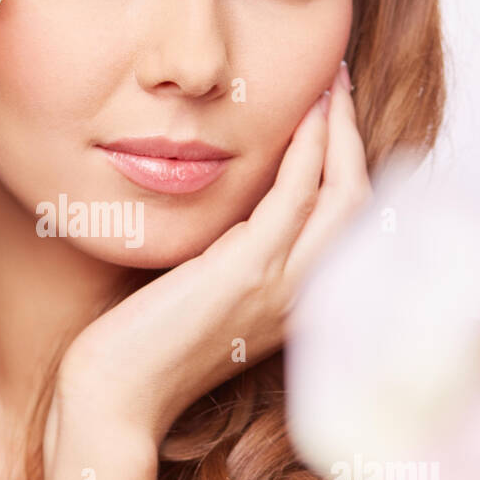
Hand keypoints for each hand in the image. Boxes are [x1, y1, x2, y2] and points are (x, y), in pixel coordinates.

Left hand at [53, 65, 371, 446]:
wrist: (117, 397)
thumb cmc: (147, 349)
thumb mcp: (208, 293)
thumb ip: (237, 256)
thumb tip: (238, 207)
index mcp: (298, 306)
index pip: (348, 226)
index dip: (349, 163)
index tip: (334, 114)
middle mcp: (305, 300)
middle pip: (362, 204)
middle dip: (354, 136)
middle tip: (338, 83)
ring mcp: (282, 289)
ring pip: (344, 195)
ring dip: (339, 129)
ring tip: (329, 83)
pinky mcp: (246, 273)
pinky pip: (295, 198)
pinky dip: (307, 150)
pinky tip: (303, 116)